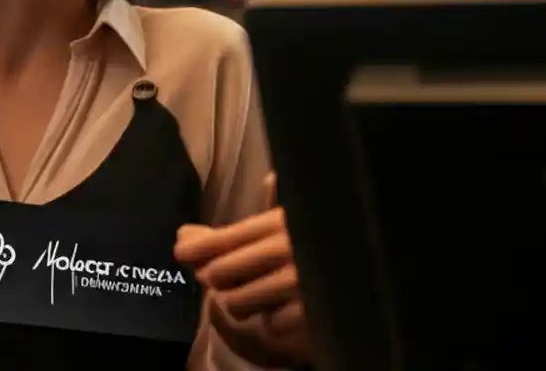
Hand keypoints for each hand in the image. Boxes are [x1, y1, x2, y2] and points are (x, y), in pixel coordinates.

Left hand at [175, 174, 311, 365]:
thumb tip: (183, 235)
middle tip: (223, 279)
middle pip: (223, 271)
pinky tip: (284, 309)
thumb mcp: (274, 233)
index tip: (180, 252)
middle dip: (218, 279)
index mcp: (281, 222)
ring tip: (253, 296)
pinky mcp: (313, 310)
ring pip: (239, 301)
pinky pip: (272, 323)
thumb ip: (231, 236)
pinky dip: (273, 320)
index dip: (201, 245)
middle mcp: (290, 247)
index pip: (229, 236)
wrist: (365, 266)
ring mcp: (301, 280)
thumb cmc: (306, 248)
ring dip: (241, 303)